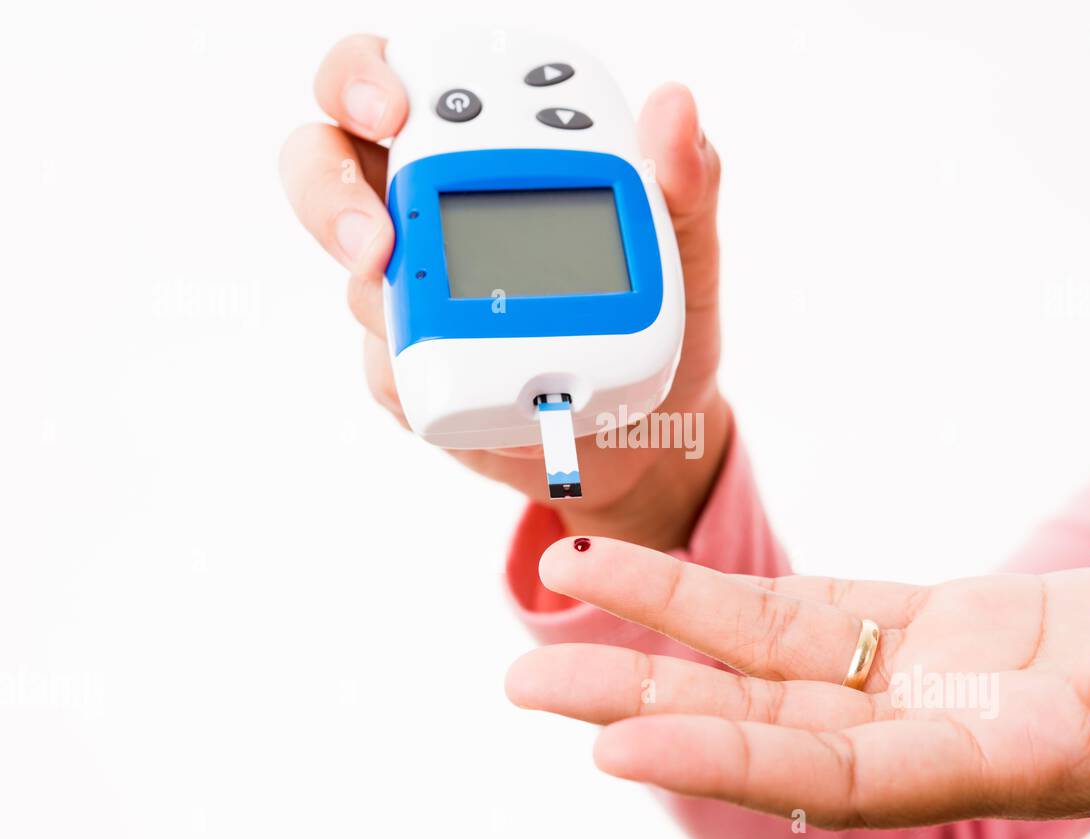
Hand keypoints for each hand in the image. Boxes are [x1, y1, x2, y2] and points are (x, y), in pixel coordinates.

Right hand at [279, 36, 728, 549]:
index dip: (362, 77)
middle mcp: (427, 206)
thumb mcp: (684, 243)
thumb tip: (674, 108)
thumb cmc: (652, 314)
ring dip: (397, 309)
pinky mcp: (410, 369)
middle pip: (325, 167)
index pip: (394, 83)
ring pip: (354, 282)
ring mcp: (410, 290)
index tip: (393, 110)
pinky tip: (489, 397)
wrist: (645, 429)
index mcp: (483, 148)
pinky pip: (386, 372)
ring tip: (472, 339)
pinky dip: (425, 383)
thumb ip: (683, 176)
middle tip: (380, 244)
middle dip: (330, 196)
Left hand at [506, 537, 1089, 827]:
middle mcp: (942, 727)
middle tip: (529, 684)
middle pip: (765, 720)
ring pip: (769, 655)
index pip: (839, 779)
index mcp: (1009, 765)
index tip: (619, 746)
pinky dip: (735, 593)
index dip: (728, 762)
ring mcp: (931, 672)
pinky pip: (815, 607)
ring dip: (665, 630)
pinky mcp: (940, 619)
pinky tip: (659, 576)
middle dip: (645, 701)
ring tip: (565, 591)